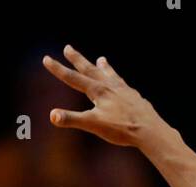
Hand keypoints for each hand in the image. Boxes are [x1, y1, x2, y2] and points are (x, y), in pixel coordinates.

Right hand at [43, 46, 161, 148]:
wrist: (149, 129)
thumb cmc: (121, 128)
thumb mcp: (93, 124)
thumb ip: (72, 119)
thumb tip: (52, 116)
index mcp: (97, 91)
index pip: (73, 78)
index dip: (58, 69)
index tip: (46, 58)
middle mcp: (109, 86)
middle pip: (90, 70)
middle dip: (77, 59)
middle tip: (67, 47)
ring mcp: (123, 90)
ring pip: (110, 75)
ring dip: (103, 67)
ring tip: (101, 59)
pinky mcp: (135, 98)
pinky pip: (125, 86)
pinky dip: (120, 82)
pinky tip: (123, 85)